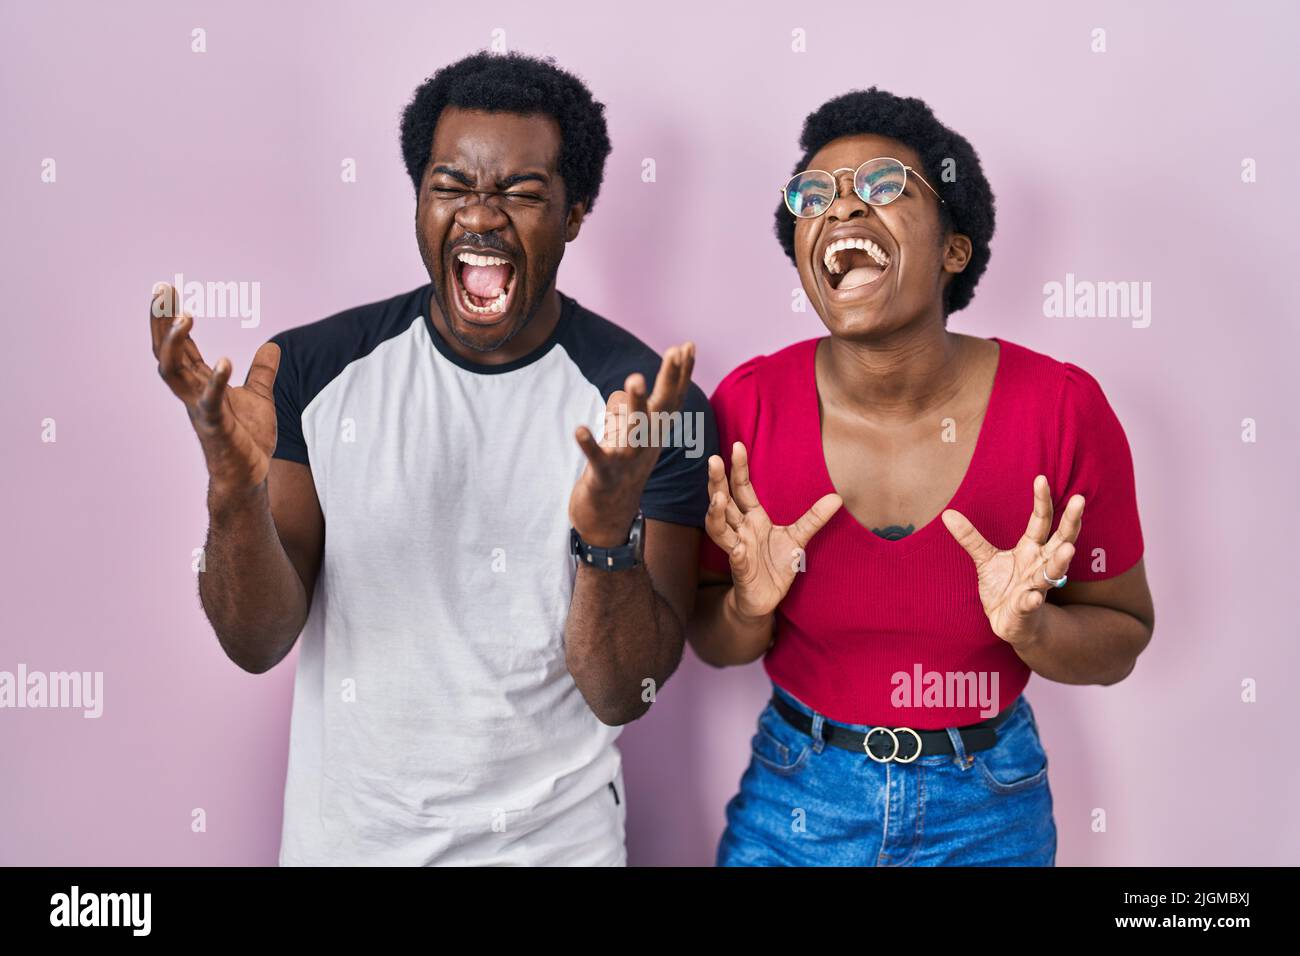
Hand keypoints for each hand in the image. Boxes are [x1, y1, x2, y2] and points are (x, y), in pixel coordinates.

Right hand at [150, 282, 280, 496]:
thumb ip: (262, 371)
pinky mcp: (216, 425)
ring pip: (173, 372)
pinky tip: (226, 361)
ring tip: (184, 317)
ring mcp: (200, 408)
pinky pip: (210, 400)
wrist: (250, 475)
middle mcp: (192, 392)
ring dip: (175, 344)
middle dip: (160, 321)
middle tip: (161, 290)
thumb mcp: (259, 396)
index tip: (165, 289)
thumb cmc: (247, 438)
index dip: (170, 318)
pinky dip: (217, 380)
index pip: (179, 345)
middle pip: (166, 351)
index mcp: (200, 383)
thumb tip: (272, 347)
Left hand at [568, 343, 695, 546]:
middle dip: (669, 379)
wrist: (610, 517)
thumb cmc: (621, 471)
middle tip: (676, 350)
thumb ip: (638, 412)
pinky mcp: (604, 475)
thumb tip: (638, 380)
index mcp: (654, 435)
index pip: (672, 399)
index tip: (688, 345)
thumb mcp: (635, 439)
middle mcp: (647, 445)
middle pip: (661, 408)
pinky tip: (578, 429)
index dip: (681, 373)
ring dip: (636, 404)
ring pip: (634, 430)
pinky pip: (597, 458)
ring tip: (635, 378)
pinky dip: (588, 445)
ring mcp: (627, 460)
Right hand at [706, 441, 841, 619]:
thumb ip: (814, 518)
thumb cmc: (775, 566)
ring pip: (719, 530)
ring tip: (717, 498)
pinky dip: (736, 554)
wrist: (765, 600)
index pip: (741, 489)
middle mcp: (740, 531)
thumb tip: (838, 498)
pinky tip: (737, 548)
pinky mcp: (742, 573)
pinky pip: (736, 562)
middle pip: (722, 503)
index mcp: (752, 518)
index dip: (738, 469)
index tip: (737, 445)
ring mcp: (737, 551)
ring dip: (716, 514)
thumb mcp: (798, 538)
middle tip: (712, 460)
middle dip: (716, 482)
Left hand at [941, 474, 1084, 645]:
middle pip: (1062, 538)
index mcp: (1032, 548)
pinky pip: (1032, 602)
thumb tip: (947, 514)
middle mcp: (1041, 564)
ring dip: (1061, 561)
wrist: (1009, 622)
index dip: (1042, 500)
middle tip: (1079, 500)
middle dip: (1071, 521)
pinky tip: (1034, 596)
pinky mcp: (1028, 607)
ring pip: (1053, 571)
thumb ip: (970, 538)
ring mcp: (1037, 586)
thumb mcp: (985, 559)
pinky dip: (1033, 599)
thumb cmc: (1003, 586)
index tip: (1041, 478)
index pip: (1041, 520)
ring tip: (1067, 549)